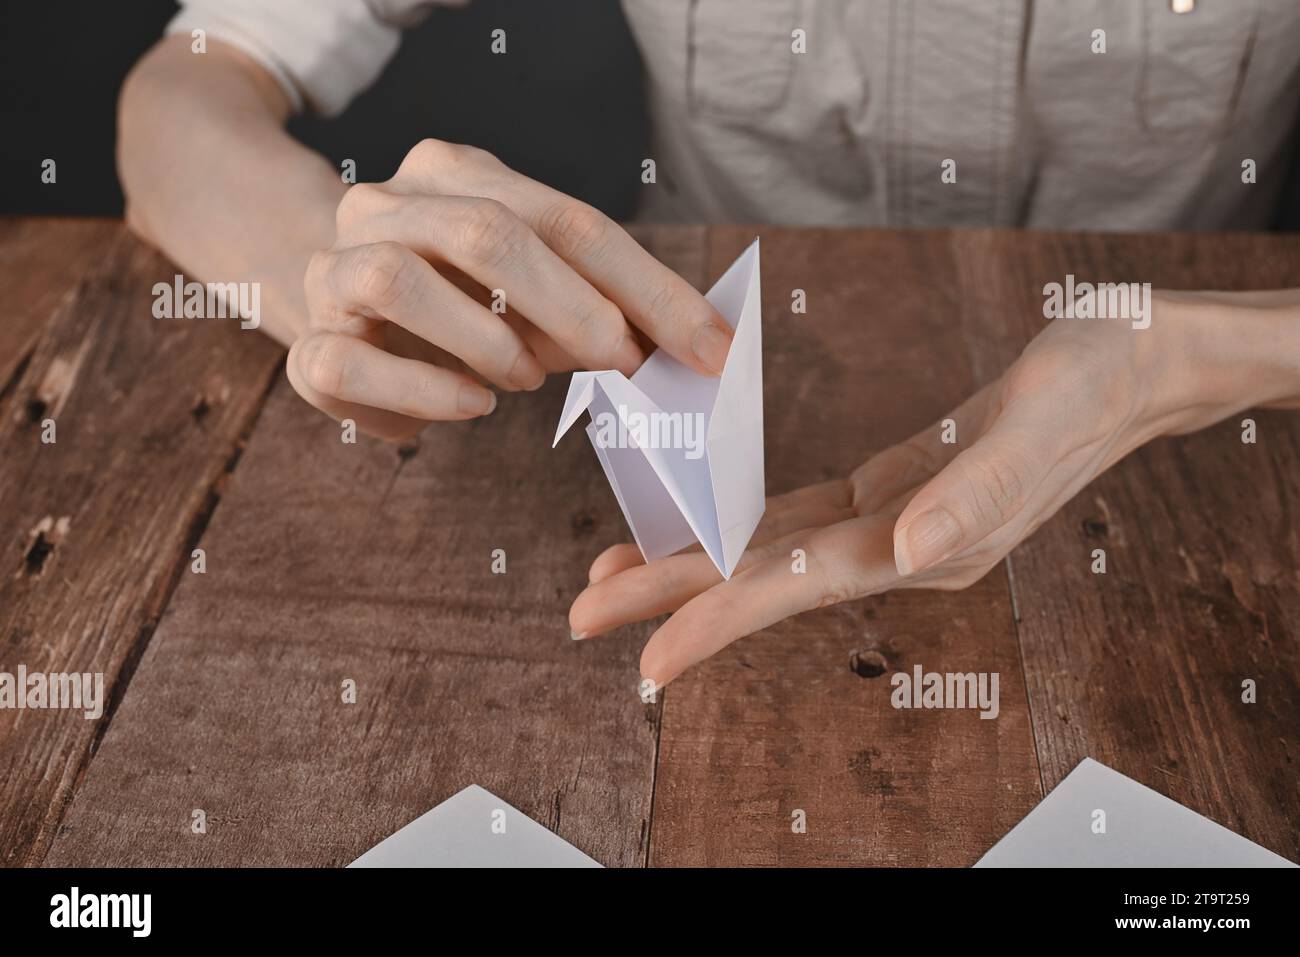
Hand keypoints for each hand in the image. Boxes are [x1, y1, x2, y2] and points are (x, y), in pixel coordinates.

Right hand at [287, 139, 733, 439]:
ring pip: (399, 282)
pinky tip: (468, 407)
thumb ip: (603, 304)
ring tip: (525, 379)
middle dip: (570, 305)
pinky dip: (420, 392)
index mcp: (457, 172)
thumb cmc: (465, 297)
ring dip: (484, 340)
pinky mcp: (310, 342)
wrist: (343, 304)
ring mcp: (336, 268)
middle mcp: (387, 204)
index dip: (647, 289)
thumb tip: (695, 348)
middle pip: (484, 233)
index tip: (708, 349)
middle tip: (622, 362)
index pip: (569, 220)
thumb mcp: (540, 286)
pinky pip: (348, 364)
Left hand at [569, 293, 1288, 689]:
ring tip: (611, 576)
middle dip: (672, 600)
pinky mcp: (890, 489)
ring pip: (771, 554)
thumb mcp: (1043, 421)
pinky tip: (698, 528)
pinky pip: (797, 519)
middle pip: (764, 580)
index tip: (646, 660)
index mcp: (929, 541)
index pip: (799, 590)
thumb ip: (975, 494)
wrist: (1131, 362)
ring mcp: (894, 523)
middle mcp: (902, 546)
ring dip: (693, 567)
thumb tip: (907, 556)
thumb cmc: (1094, 380)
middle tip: (581, 616)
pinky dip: (740, 528)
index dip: (718, 622)